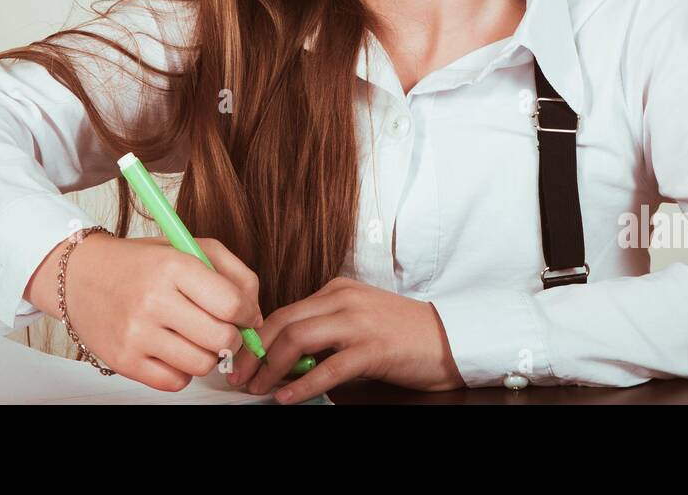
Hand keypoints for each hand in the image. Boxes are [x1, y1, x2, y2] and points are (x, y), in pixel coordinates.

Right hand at [58, 234, 262, 391]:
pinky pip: (175, 382)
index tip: (244, 314)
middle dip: (231, 337)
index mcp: (173, 266)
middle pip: (221, 339)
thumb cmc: (142, 263)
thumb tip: (256, 318)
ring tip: (195, 337)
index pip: (232, 304)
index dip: (247, 314)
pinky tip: (173, 350)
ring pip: (202, 364)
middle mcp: (153, 300)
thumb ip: (234, 274)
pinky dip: (182, 370)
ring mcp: (136, 334)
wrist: (81, 276)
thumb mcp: (190, 248)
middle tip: (222, 328)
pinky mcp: (123, 361)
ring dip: (207, 355)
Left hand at [226, 276, 464, 402]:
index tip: (240, 361)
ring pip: (298, 339)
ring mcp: (358, 322)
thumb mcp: (357, 320)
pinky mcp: (373, 348)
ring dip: (270, 367)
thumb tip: (281, 357)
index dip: (256, 338)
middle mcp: (344, 299)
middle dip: (254, 353)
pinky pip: (328, 368)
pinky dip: (302, 385)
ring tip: (258, 388)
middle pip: (283, 322)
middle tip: (239, 378)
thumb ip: (323, 329)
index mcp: (337, 290)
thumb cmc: (401, 335)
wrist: (449, 339)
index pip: (283, 311)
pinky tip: (288, 398)